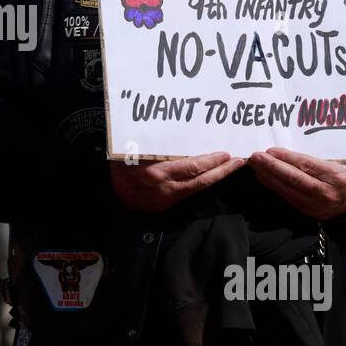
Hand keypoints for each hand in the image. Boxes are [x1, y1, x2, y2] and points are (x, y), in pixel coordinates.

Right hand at [109, 152, 245, 212]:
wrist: (107, 186)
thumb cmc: (120, 159)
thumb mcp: (139, 147)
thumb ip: (163, 148)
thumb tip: (190, 139)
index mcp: (158, 173)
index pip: (193, 168)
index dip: (212, 162)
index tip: (227, 154)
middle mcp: (164, 190)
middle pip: (200, 182)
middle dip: (221, 172)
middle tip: (239, 162)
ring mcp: (164, 200)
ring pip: (196, 190)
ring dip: (214, 179)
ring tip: (228, 168)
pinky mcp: (163, 206)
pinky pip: (186, 194)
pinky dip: (200, 185)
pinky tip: (209, 177)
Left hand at [246, 147, 345, 220]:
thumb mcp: (345, 162)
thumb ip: (322, 156)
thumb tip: (295, 145)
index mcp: (337, 176)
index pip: (307, 166)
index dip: (287, 158)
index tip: (270, 150)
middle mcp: (326, 192)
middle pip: (294, 179)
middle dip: (272, 167)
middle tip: (255, 157)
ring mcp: (317, 205)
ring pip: (287, 190)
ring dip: (268, 177)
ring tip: (254, 165)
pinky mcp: (309, 212)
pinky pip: (288, 198)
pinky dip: (273, 187)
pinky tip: (263, 178)